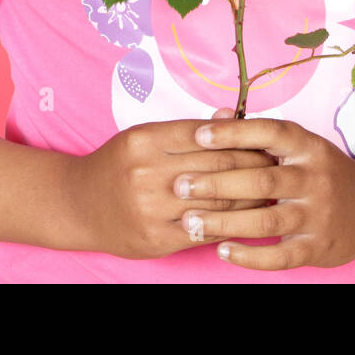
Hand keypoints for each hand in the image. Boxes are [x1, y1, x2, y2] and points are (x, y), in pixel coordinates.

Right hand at [76, 107, 277, 260]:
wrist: (78, 206)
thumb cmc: (117, 165)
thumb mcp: (143, 136)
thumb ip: (186, 129)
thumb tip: (229, 115)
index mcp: (144, 140)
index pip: (207, 136)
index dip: (242, 138)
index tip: (265, 139)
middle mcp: (146, 173)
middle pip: (216, 167)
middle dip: (254, 165)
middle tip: (277, 164)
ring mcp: (151, 209)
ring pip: (216, 201)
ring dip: (250, 197)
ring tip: (271, 191)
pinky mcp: (156, 239)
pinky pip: (204, 230)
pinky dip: (230, 224)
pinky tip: (248, 218)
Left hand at [176, 117, 354, 270]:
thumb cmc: (324, 170)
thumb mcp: (301, 145)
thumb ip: (260, 134)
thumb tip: (215, 116)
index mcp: (308, 146)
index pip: (268, 133)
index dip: (233, 134)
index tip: (198, 136)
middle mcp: (314, 177)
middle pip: (260, 180)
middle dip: (216, 183)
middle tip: (180, 186)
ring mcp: (318, 214)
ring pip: (266, 219)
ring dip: (224, 222)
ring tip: (190, 222)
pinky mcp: (318, 247)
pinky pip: (280, 256)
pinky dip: (249, 256)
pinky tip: (222, 251)